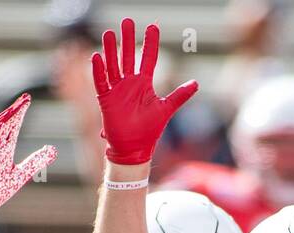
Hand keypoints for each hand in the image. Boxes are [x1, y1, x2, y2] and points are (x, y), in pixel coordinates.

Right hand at [0, 94, 57, 223]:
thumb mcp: (21, 175)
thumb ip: (35, 161)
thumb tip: (53, 150)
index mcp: (4, 149)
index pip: (13, 127)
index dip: (20, 113)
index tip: (28, 99)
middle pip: (4, 126)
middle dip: (14, 112)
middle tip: (24, 99)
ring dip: (3, 122)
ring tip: (14, 112)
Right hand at [91, 19, 196, 164]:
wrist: (134, 149)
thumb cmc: (149, 130)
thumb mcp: (167, 109)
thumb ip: (180, 95)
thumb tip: (196, 84)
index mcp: (144, 84)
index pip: (149, 58)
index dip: (151, 43)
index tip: (153, 26)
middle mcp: (130, 83)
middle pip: (128, 56)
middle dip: (128, 39)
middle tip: (127, 22)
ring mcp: (117, 90)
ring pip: (112, 65)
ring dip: (110, 50)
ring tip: (108, 33)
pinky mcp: (106, 100)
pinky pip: (101, 82)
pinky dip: (98, 71)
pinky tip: (97, 57)